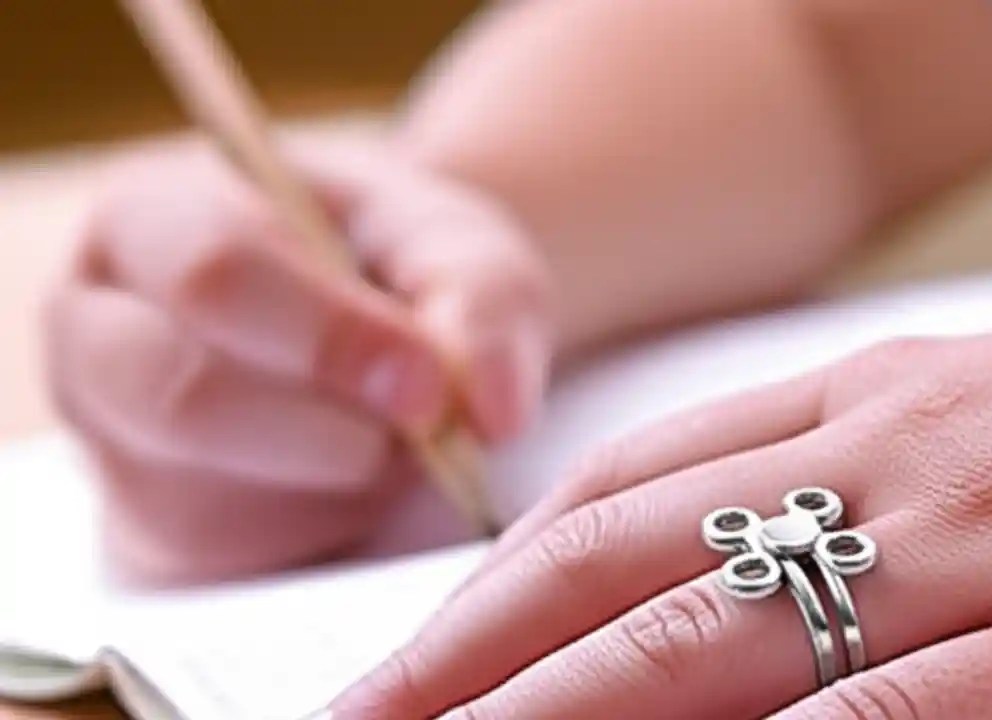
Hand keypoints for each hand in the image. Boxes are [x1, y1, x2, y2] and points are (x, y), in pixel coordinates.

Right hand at [44, 139, 553, 582]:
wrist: (379, 321)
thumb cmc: (396, 261)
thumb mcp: (456, 244)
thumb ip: (481, 301)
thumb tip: (495, 409)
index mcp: (152, 216)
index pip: (211, 274)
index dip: (327, 337)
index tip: (429, 380)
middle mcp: (96, 329)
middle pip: (179, 399)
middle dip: (326, 431)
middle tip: (425, 430)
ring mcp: (109, 439)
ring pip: (202, 497)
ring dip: (334, 484)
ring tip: (399, 438)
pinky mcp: (147, 527)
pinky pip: (227, 558)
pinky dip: (319, 530)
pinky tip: (360, 479)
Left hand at [333, 315, 991, 718]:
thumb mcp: (984, 423)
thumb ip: (842, 473)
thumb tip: (706, 562)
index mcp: (868, 397)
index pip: (631, 483)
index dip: (505, 569)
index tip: (426, 644)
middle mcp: (890, 458)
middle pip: (624, 555)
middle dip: (470, 648)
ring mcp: (976, 548)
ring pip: (706, 638)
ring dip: (549, 712)